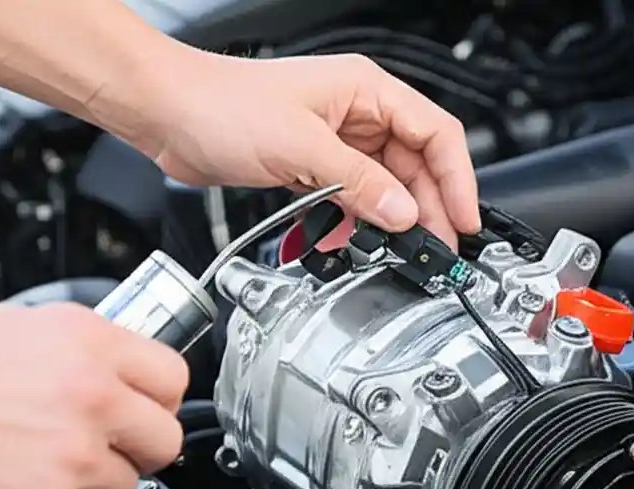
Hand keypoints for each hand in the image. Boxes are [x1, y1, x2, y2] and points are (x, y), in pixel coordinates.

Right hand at [0, 304, 187, 488]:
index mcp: (88, 342)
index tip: (144, 410)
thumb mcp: (17, 327)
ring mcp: (73, 454)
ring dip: (90, 483)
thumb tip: (117, 369)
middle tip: (105, 447)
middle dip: (139, 449)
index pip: (174, 378)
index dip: (159, 400)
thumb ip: (81, 350)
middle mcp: (91, 395)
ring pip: (125, 486)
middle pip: (165, 440)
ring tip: (37, 463)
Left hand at [122, 48, 480, 244]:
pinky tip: (351, 243)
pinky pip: (353, 198)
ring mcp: (336, 140)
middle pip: (415, 165)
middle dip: (426, 209)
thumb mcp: (301, 148)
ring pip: (385, 186)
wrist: (169, 115)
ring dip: (390, 221)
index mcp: (366, 90)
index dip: (456, 180)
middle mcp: (357, 113)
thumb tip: (403, 214)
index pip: (436, 133)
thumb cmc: (222, 105)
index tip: (464, 220)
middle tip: (433, 251)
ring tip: (397, 253)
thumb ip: (358, 184)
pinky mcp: (314, 165)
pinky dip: (356, 223)